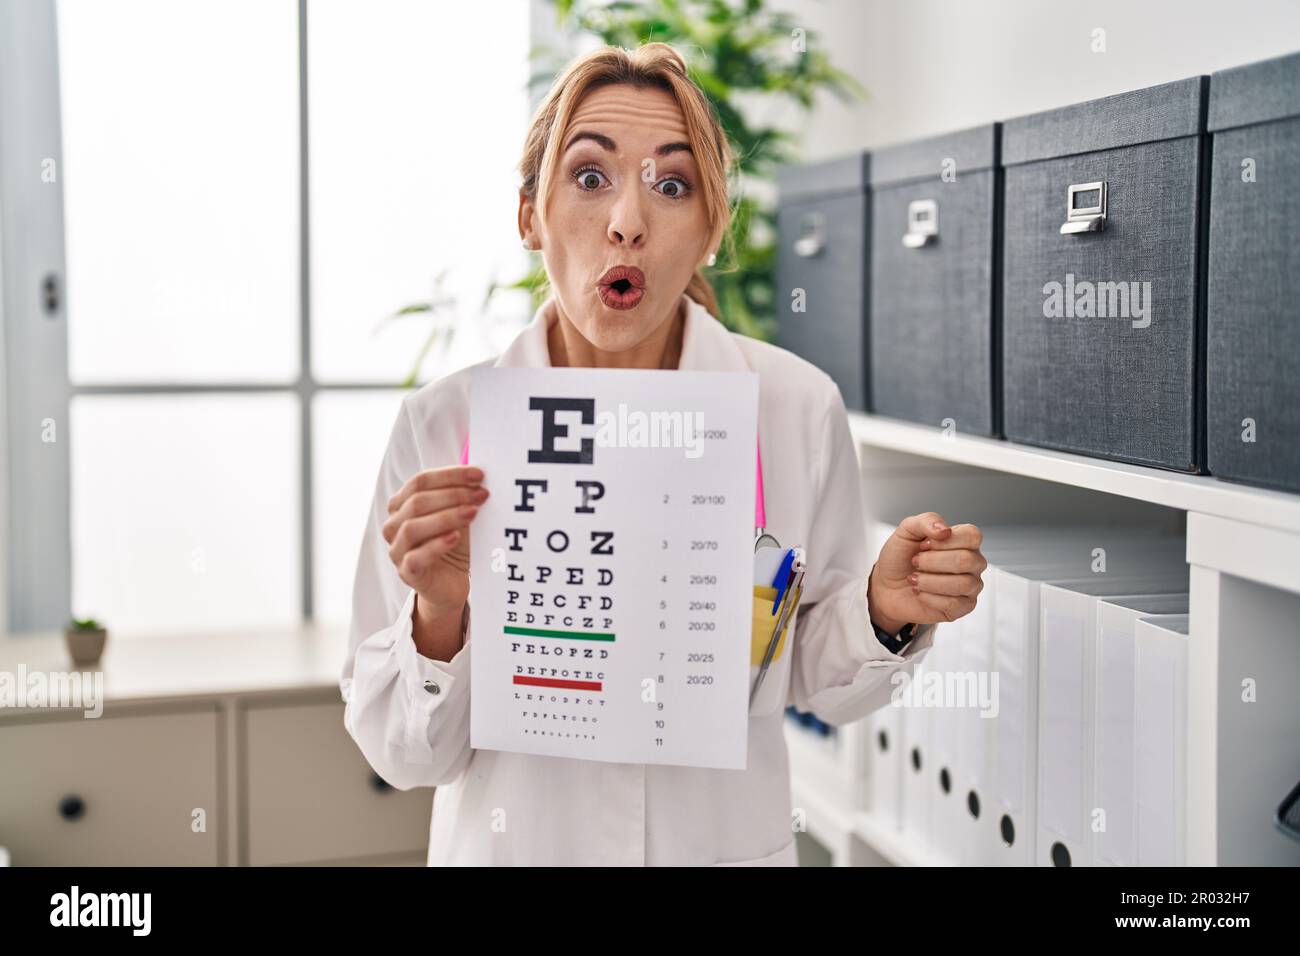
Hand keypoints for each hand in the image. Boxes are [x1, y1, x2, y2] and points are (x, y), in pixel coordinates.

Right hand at [382, 464, 488, 619]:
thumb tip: (478, 478)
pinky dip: (436, 545)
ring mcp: (397, 550)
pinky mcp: (406, 573)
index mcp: (402, 505)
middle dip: (453, 495)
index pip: (420, 482)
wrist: (453, 582)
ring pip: (412, 527)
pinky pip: (415, 557)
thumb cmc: (454, 545)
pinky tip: (455, 537)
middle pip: (417, 502)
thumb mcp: (460, 516)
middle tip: (481, 495)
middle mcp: (394, 526)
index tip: (479, 475)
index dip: (449, 476)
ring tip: (472, 513)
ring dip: (446, 517)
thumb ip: (462, 497)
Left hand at [867, 512, 985, 631]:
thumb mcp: (906, 531)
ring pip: (962, 584)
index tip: (924, 544)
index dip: (944, 541)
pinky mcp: (963, 607)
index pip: (972, 536)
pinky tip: (920, 592)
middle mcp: (973, 562)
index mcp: (965, 541)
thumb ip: (926, 521)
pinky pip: (954, 604)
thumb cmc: (901, 556)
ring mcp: (971, 586)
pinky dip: (929, 597)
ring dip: (929, 581)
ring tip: (914, 579)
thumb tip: (945, 530)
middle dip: (931, 561)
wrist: (886, 585)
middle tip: (915, 562)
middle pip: (966, 560)